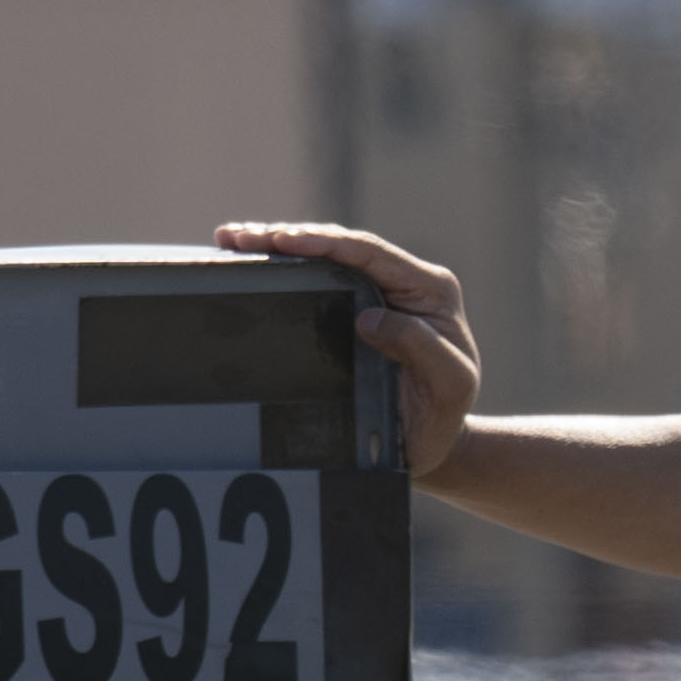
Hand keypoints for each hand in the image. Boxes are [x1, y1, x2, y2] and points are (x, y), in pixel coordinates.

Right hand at [215, 220, 478, 475]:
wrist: (434, 442)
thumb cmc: (443, 414)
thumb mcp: (448, 383)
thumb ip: (419, 345)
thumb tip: (369, 318)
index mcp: (430, 289)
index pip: (370, 253)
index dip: (324, 242)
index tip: (282, 241)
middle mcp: (404, 282)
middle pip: (340, 247)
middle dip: (286, 238)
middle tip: (239, 238)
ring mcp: (380, 293)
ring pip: (324, 259)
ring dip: (276, 248)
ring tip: (232, 241)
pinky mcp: (358, 307)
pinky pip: (318, 281)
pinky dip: (283, 270)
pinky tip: (251, 263)